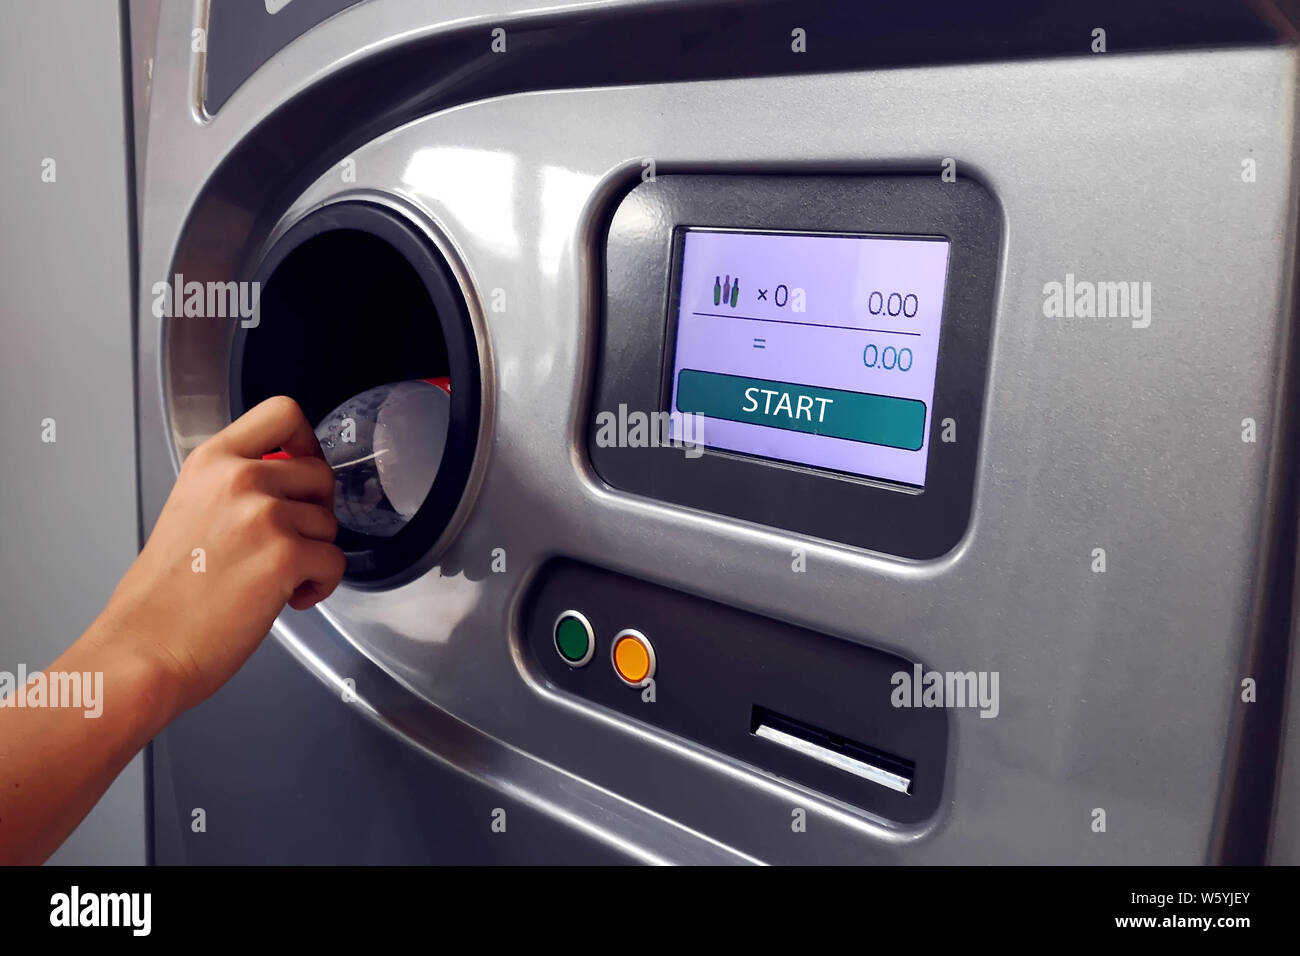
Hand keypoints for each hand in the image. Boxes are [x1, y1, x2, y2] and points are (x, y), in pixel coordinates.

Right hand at [98, 396, 344, 713]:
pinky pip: (335, 561)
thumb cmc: (164, 594)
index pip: (283, 412)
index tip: (301, 471)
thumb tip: (287, 476)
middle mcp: (240, 480)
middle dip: (315, 512)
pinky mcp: (285, 556)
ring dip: (314, 553)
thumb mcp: (190, 508)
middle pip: (320, 473)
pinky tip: (287, 599)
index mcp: (212, 461)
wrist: (146, 647)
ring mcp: (264, 516)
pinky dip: (321, 584)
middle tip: (289, 542)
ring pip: (329, 523)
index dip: (307, 442)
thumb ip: (234, 485)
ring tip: (275, 578)